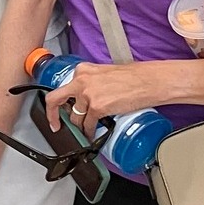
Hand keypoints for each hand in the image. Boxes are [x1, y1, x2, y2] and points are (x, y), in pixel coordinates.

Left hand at [46, 62, 163, 139]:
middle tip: (56, 125)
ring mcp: (88, 94)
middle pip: (55, 100)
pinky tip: (92, 133)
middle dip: (52, 115)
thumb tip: (84, 96)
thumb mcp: (105, 73)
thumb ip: (91, 82)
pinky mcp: (97, 107)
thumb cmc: (135, 77)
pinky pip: (88, 125)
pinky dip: (89, 132)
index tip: (55, 110)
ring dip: (79, 126)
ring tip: (85, 129)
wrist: (151, 81)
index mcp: (83, 70)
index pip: (62, 87)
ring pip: (74, 117)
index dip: (57, 102)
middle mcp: (82, 80)